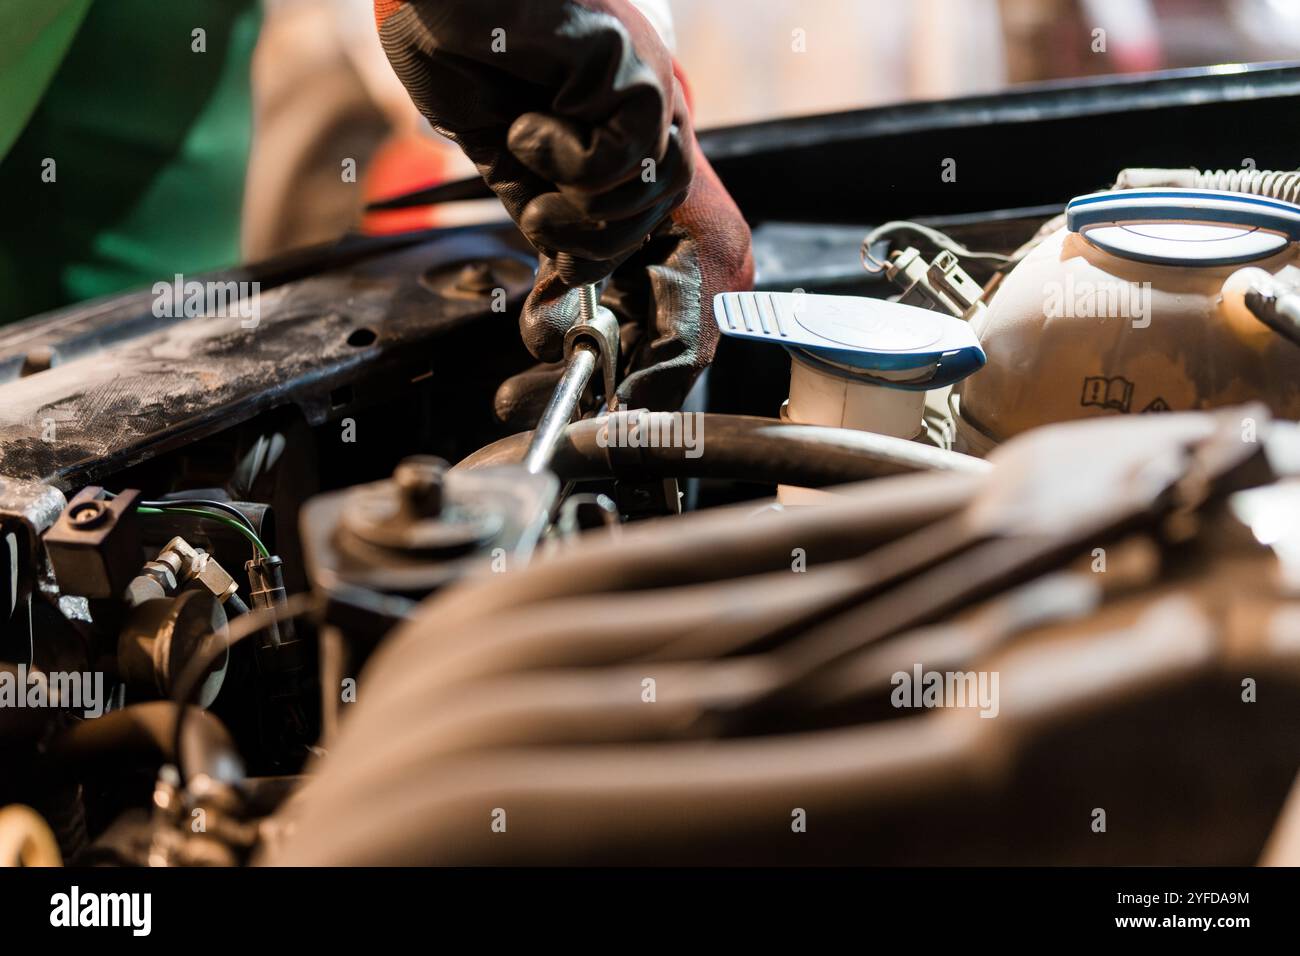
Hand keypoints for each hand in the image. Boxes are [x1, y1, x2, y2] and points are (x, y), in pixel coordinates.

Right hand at [375, 0, 753, 415]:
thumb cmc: (469, 50)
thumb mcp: (516, 170)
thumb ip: (553, 228)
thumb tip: (559, 312)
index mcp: (635, 152)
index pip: (687, 257)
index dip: (673, 329)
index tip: (633, 389)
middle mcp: (658, 129)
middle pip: (675, 247)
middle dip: (606, 297)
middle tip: (540, 328)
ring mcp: (656, 101)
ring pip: (640, 212)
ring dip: (567, 216)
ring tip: (523, 165)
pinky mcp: (637, 75)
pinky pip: (616, 165)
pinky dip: (559, 160)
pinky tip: (531, 118)